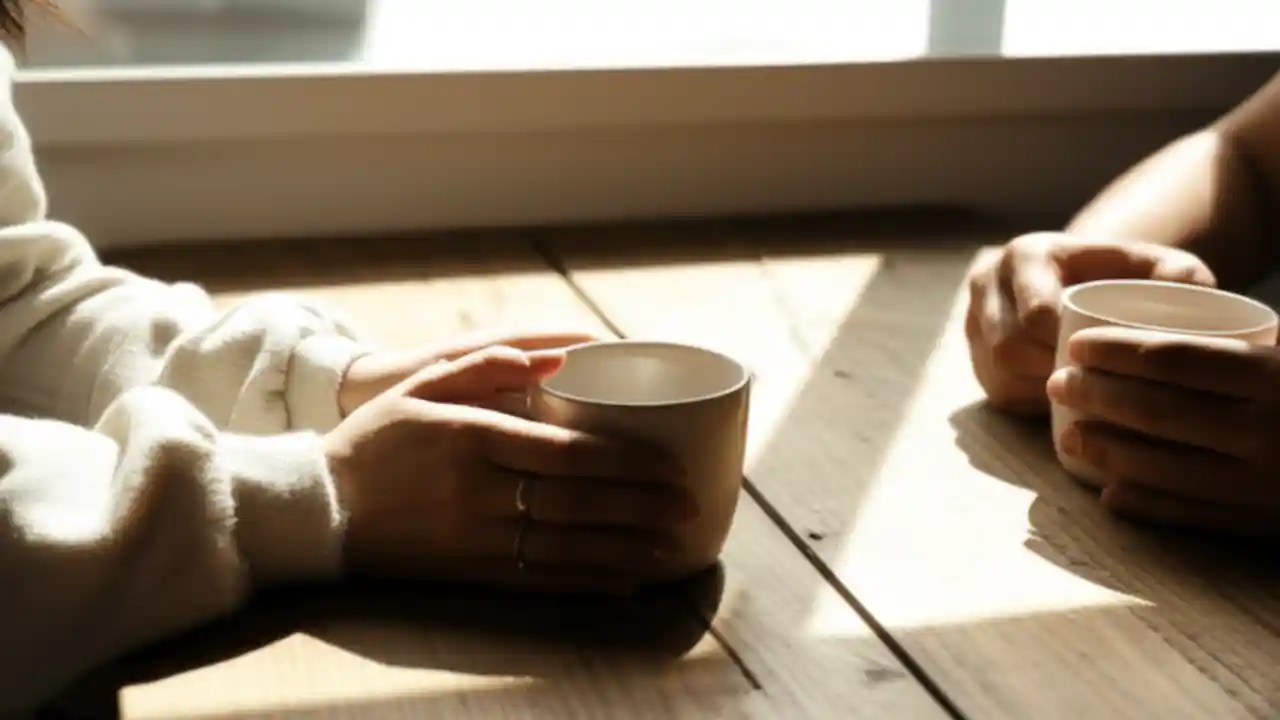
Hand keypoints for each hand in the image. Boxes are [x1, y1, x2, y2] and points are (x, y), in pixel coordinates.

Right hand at [324, 345, 694, 593]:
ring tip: (671, 545)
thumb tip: (557, 355)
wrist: (319, 507)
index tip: (668, 466)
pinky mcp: (468, 571)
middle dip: (640, 506)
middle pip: (577, 502)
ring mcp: (474, 537)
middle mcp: (478, 490)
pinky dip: (585, 580)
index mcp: (472, 436)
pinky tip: (623, 579)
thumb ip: (487, 365)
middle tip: (688, 505)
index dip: (624, 464)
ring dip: (625, 547)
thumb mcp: (421, 384)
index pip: (565, 453)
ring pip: (565, 546)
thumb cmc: (375, 438)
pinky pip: (539, 579)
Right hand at [965, 232, 1214, 414]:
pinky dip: (1031, 401)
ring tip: (1082, 397)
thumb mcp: (1149, 263)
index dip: (1070, 345)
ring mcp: (974, 320)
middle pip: (1008, 347)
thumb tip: (1192, 289)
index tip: (1109, 359)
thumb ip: (1177, 269)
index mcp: (1025, 255)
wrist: (1076, 278)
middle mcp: (987, 283)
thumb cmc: (1119, 274)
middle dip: (1053, 372)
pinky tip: (1063, 402)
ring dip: (1041, 391)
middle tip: (1098, 386)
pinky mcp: (974, 354)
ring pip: (997, 373)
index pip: (1035, 312)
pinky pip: (996, 390)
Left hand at [1047, 327, 1279, 536]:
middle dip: (1096, 395)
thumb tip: (1181, 313)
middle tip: (1057, 384)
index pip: (1172, 358)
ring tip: (1068, 435)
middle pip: (1155, 410)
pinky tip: (1108, 492)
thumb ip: (1247, 347)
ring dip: (1107, 451)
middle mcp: (1265, 431)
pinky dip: (1145, 503)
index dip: (1114, 351)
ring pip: (1164, 468)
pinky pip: (1192, 515)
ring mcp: (1264, 484)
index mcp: (1274, 378)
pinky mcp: (1265, 523)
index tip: (1077, 346)